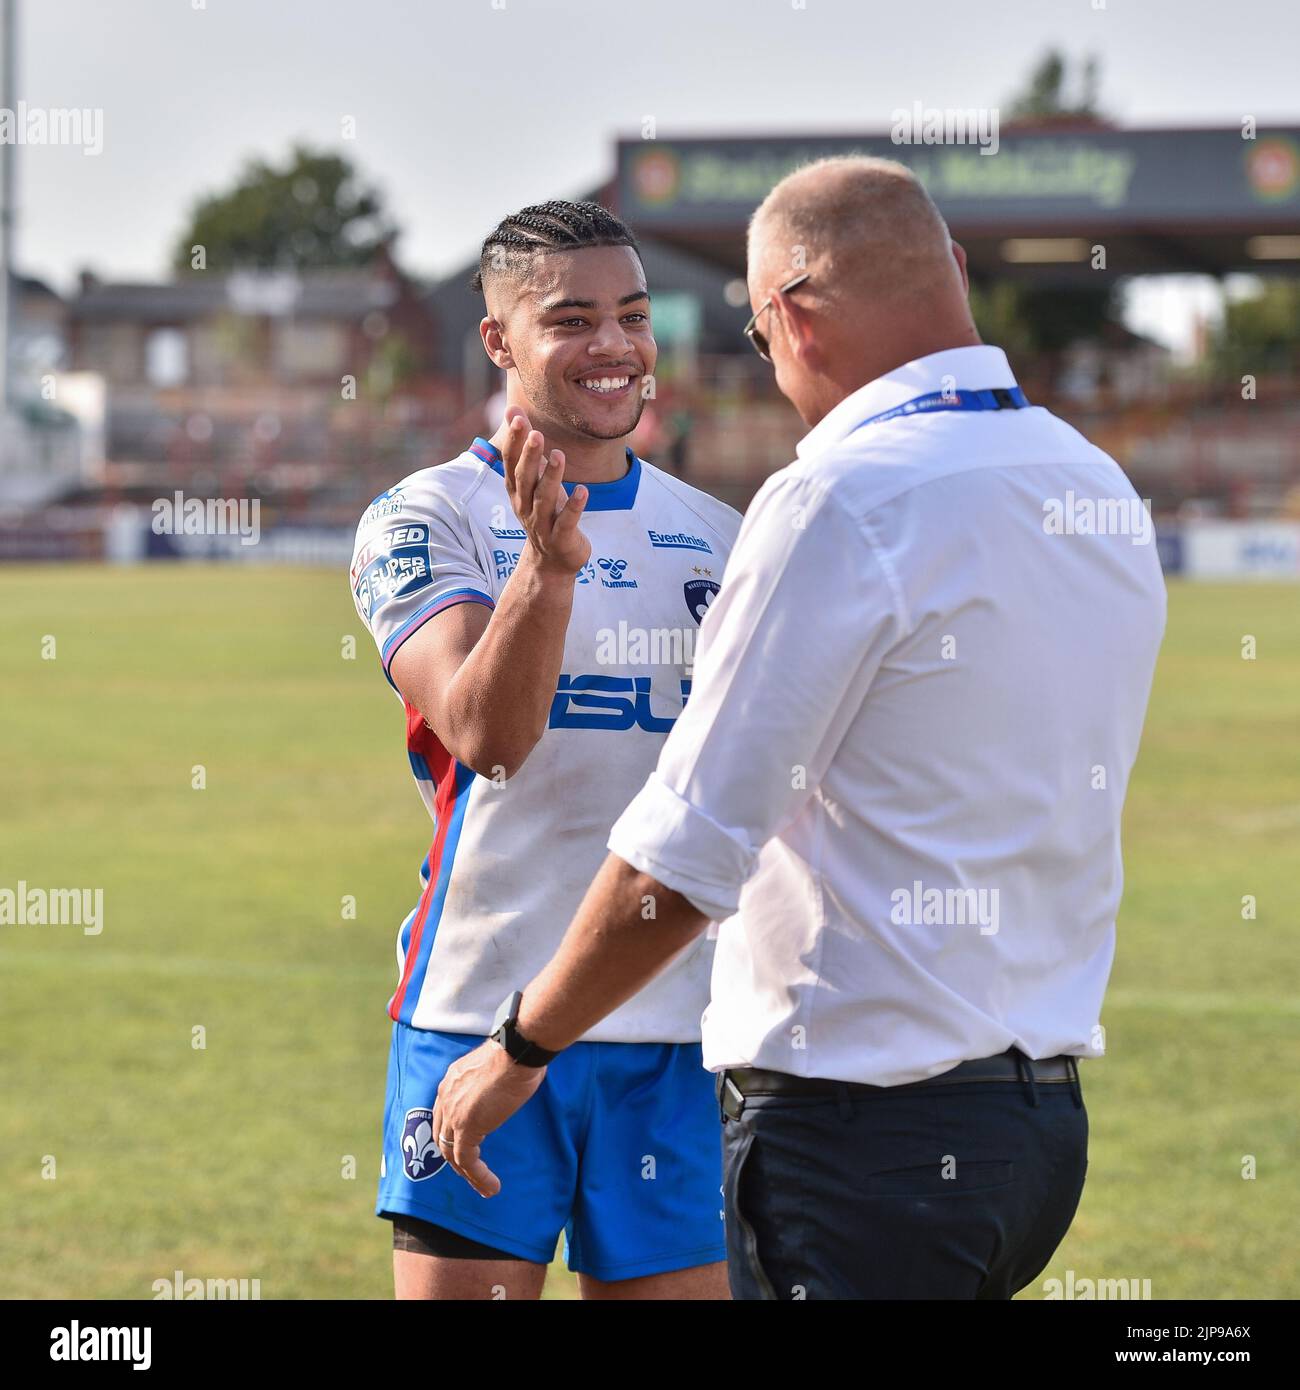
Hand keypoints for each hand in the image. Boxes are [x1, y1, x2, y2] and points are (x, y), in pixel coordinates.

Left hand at [431, 1040, 546, 1196]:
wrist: (517, 1050)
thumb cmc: (517, 1051)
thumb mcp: (497, 1066)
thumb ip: (493, 1081)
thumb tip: (509, 1085)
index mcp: (453, 1079)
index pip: (445, 1113)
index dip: (453, 1132)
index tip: (470, 1146)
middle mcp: (446, 1095)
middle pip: (442, 1135)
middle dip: (455, 1157)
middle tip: (472, 1172)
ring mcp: (453, 1112)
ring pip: (451, 1153)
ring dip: (467, 1174)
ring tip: (484, 1187)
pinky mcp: (466, 1127)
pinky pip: (466, 1160)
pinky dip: (477, 1176)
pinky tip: (491, 1186)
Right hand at [500, 406, 590, 576]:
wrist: (551, 561)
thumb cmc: (543, 511)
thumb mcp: (532, 479)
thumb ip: (525, 448)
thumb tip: (513, 409)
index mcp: (517, 491)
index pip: (510, 463)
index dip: (513, 441)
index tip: (517, 417)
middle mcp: (525, 506)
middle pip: (525, 479)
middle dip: (529, 456)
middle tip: (536, 433)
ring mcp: (542, 524)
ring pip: (545, 499)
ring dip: (552, 477)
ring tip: (559, 455)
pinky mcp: (562, 538)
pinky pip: (567, 522)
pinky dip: (574, 507)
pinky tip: (583, 490)